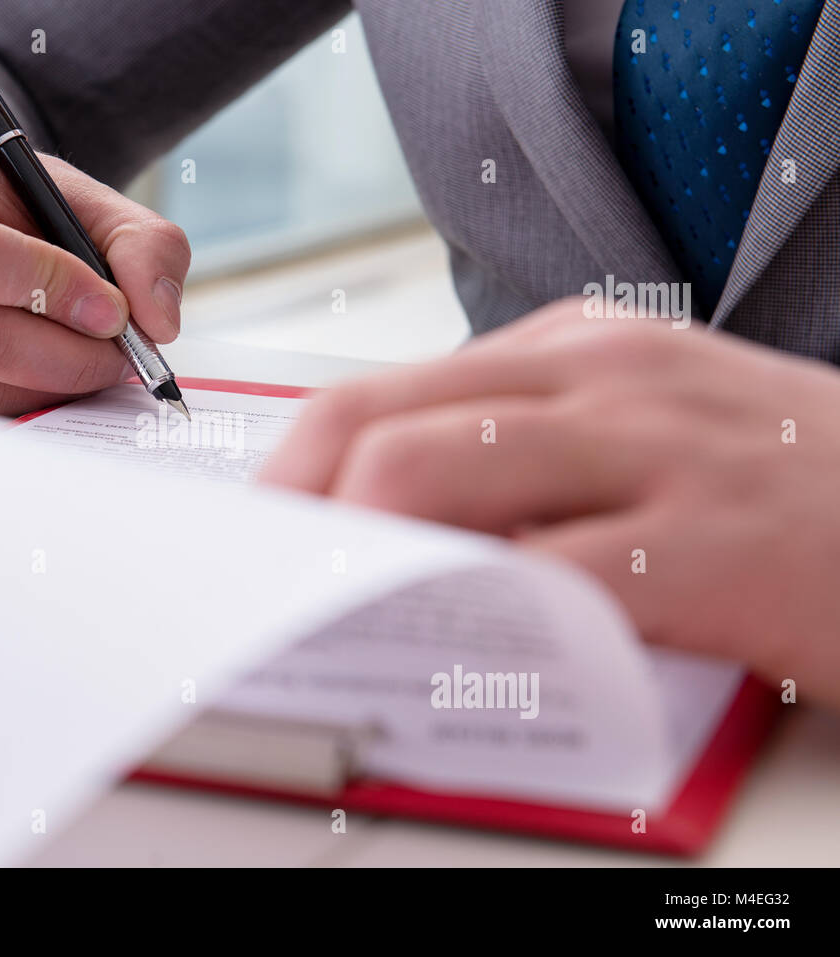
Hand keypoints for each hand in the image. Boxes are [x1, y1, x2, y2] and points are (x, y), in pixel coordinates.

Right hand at [0, 128, 190, 414]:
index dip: (51, 291)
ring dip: (43, 390)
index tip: (110, 311)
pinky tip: (36, 379)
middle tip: (115, 356)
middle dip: (64, 358)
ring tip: (83, 364)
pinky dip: (8, 407)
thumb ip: (139, 242)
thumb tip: (157, 323)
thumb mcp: (72, 193)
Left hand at [260, 299, 839, 705]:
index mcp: (566, 351)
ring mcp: (647, 450)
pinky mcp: (705, 542)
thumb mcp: (639, 424)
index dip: (290, 476)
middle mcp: (592, 380)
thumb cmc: (776, 478)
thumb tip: (395, 527)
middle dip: (288, 516)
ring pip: (426, 480)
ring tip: (329, 620)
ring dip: (351, 559)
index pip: (373, 397)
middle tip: (265, 589)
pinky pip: (538, 579)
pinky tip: (448, 662)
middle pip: (368, 429)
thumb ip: (521, 457)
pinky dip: (464, 622)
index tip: (263, 540)